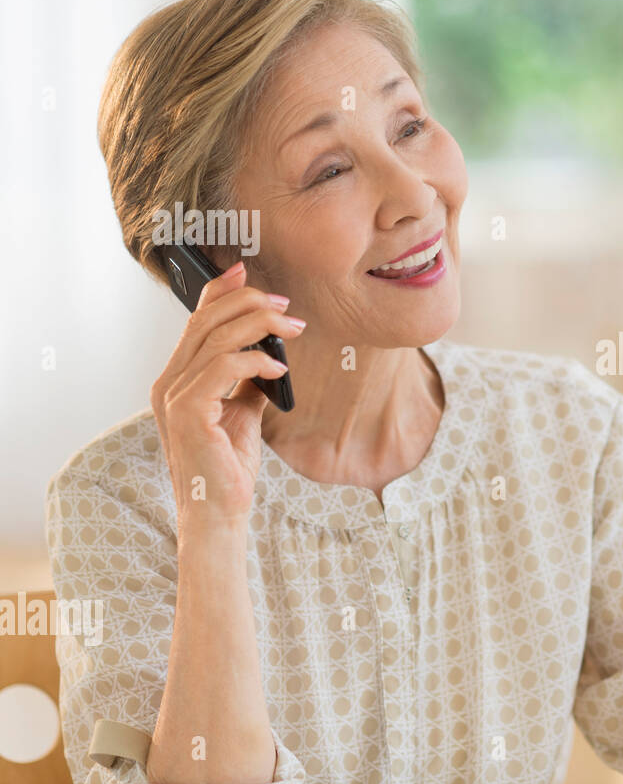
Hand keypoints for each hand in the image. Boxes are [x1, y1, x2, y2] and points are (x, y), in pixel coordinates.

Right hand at [151, 261, 304, 525]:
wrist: (218, 513)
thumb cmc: (228, 468)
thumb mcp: (242, 413)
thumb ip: (247, 382)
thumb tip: (271, 355)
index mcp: (177, 379)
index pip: (194, 321)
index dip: (218, 290)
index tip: (246, 271)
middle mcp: (167, 382)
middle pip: (204, 320)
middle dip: (248, 303)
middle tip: (286, 306)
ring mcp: (173, 396)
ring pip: (215, 337)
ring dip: (259, 325)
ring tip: (293, 328)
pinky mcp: (187, 411)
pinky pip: (221, 367)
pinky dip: (253, 360)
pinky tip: (277, 368)